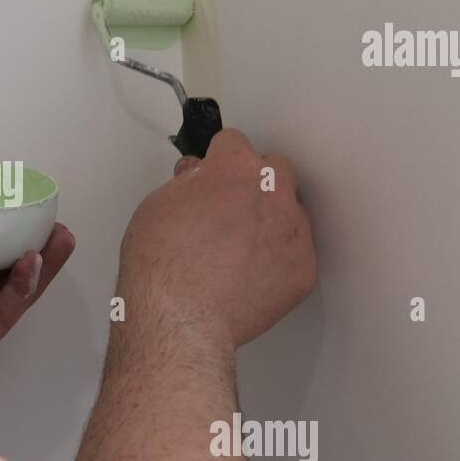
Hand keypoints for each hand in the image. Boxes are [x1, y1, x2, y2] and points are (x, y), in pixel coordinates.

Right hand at [118, 128, 315, 351]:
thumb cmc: (163, 266)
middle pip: (275, 170)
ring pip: (289, 213)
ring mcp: (292, 230)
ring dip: (270, 223)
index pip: (234, 143)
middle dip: (255, 184)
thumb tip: (197, 182)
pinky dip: (277, 262)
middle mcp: (271, 191)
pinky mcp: (302, 268)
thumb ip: (187, 185)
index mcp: (234, 168)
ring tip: (238, 251)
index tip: (214, 173)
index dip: (219, 160)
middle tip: (230, 211)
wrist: (180, 316)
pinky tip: (249, 275)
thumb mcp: (157, 206)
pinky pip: (295, 255)